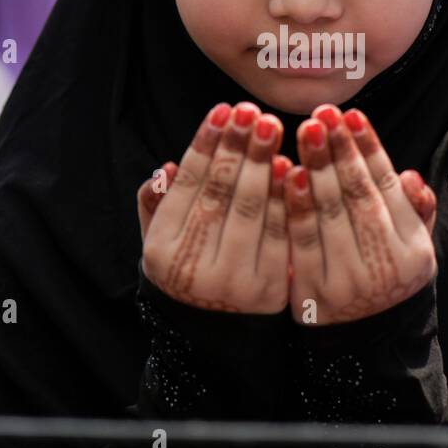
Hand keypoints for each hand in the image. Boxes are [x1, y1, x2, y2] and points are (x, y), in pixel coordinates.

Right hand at [139, 102, 293, 313]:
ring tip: (272, 126)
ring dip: (263, 163)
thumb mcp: (156, 244)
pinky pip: (281, 233)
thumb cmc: (186, 273)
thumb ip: (156, 206)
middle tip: (252, 111)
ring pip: (252, 210)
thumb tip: (167, 167)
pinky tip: (291, 166)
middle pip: (220, 193)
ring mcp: (233, 281)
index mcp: (162, 251)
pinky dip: (286, 197)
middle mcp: (194, 267)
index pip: (187, 186)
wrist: (214, 337)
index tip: (222, 110)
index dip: (205, 144)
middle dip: (238, 147)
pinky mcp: (270, 290)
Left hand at [285, 105, 438, 325]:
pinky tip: (287, 173)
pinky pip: (300, 240)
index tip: (352, 116)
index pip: (387, 189)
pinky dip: (294, 204)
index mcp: (413, 249)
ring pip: (329, 214)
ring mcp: (347, 280)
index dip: (370, 149)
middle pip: (358, 196)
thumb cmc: (389, 277)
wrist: (365, 342)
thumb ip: (416, 211)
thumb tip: (410, 176)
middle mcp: (384, 265)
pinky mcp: (312, 293)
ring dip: (316, 167)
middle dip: (340, 150)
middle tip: (324, 114)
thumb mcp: (416, 248)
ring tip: (305, 130)